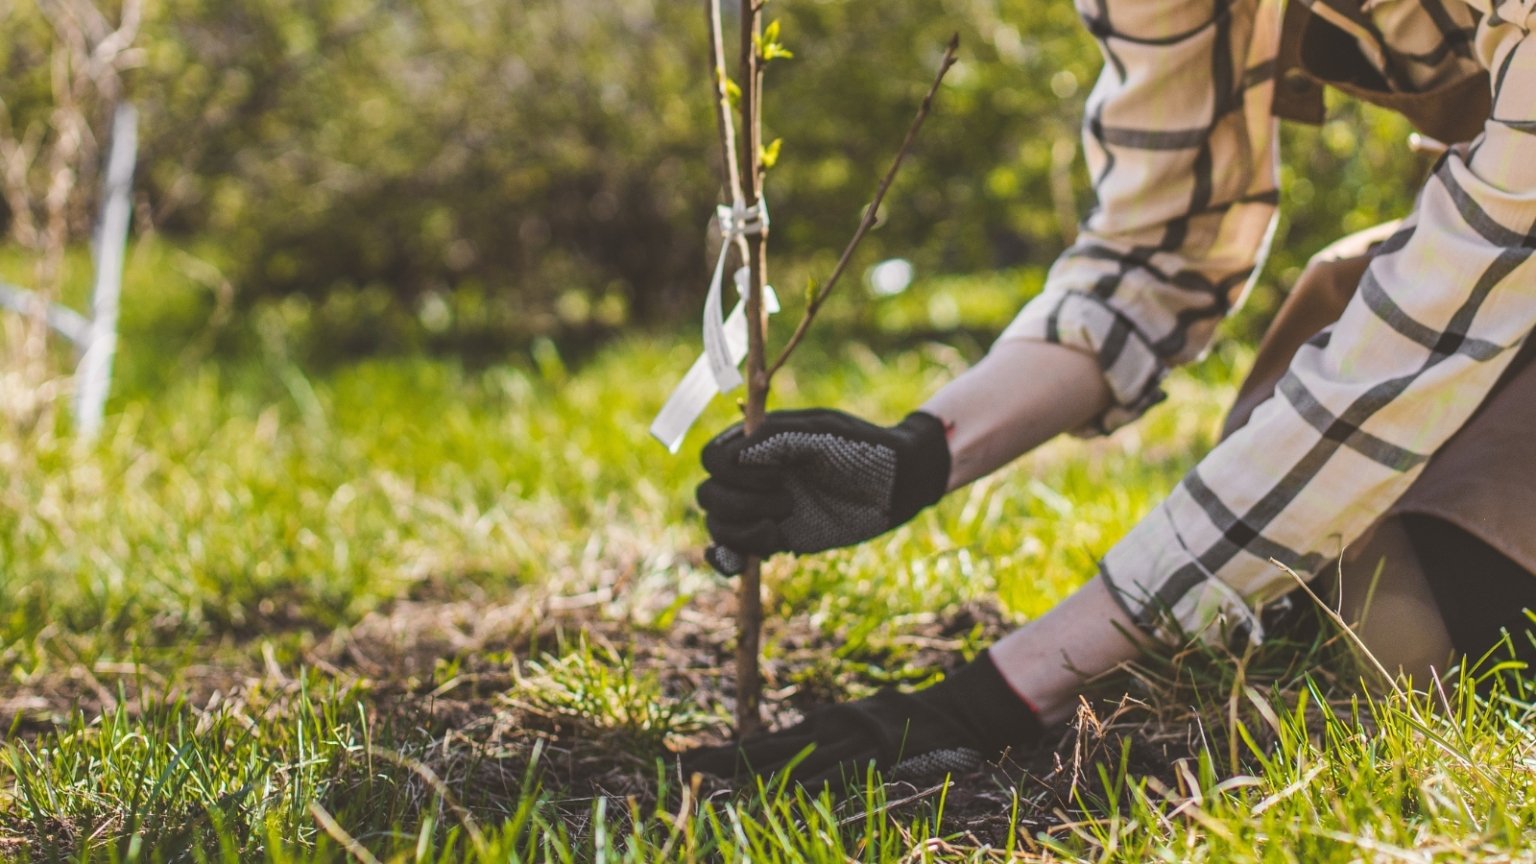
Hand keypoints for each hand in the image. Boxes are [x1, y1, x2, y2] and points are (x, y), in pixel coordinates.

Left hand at [678, 651, 1042, 789]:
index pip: (762, 742)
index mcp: (819, 726)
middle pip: (765, 749)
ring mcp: (849, 740)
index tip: (686, 758)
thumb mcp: (854, 727)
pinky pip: (841, 769)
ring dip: (756, 770)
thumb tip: (793, 763)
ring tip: (718, 777)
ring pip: (795, 759)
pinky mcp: (876, 752)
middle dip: (722, 757)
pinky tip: (790, 789)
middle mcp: (826, 729)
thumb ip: (825, 743)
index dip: (723, 751)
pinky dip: (816, 780)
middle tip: (682, 763)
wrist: (950, 712)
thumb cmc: (900, 723)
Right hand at [697, 409, 950, 574]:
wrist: (898, 483)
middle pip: (709, 495)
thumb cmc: (862, 448)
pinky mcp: (776, 538)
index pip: (712, 458)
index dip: (731, 471)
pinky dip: (725, 559)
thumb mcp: (820, 430)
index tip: (776, 473)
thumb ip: (773, 437)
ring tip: (780, 528)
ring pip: (719, 525)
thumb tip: (729, 458)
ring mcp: (762, 508)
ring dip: (741, 531)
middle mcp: (754, 476)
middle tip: (788, 501)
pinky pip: (734, 552)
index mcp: (759, 443)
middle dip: (741, 503)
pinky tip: (731, 562)